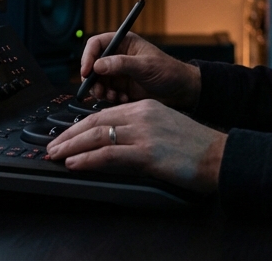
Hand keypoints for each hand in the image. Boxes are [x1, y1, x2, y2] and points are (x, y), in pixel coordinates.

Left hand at [46, 99, 225, 193]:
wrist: (220, 155)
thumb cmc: (196, 147)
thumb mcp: (163, 129)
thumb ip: (139, 132)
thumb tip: (113, 146)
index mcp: (145, 107)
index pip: (103, 114)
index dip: (79, 127)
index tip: (65, 137)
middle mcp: (142, 114)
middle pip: (94, 122)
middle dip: (68, 136)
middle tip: (51, 147)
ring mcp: (144, 133)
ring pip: (97, 136)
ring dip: (71, 147)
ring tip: (56, 156)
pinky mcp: (147, 153)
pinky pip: (109, 155)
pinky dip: (87, 159)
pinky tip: (74, 164)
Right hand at [78, 32, 200, 109]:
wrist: (179, 91)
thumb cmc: (167, 71)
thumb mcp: (145, 65)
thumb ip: (121, 64)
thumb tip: (98, 65)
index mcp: (123, 43)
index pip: (97, 44)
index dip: (88, 56)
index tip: (86, 71)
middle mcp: (117, 56)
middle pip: (93, 64)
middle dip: (93, 79)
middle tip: (99, 91)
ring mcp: (118, 73)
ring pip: (97, 81)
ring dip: (101, 91)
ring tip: (113, 97)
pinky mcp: (120, 88)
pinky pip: (106, 93)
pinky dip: (110, 98)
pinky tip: (122, 99)